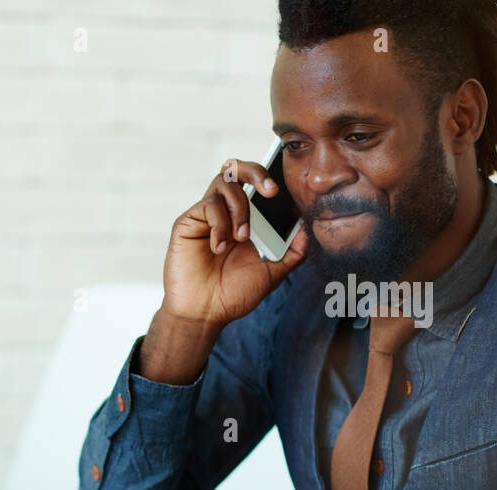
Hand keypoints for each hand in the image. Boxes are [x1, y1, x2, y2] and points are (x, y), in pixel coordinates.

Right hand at [161, 158, 309, 328]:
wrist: (205, 314)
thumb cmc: (233, 294)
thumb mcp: (273, 272)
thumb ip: (293, 251)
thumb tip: (309, 226)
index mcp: (245, 219)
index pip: (255, 184)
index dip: (269, 177)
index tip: (282, 191)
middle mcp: (225, 212)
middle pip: (236, 169)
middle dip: (256, 171)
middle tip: (271, 190)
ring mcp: (205, 216)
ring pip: (224, 184)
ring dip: (239, 209)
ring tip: (241, 238)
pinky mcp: (188, 222)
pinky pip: (208, 205)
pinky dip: (219, 224)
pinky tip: (219, 247)